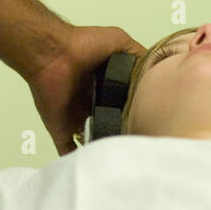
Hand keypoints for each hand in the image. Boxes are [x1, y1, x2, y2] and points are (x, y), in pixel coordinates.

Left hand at [26, 24, 147, 155]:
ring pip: (94, 139)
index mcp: (106, 85)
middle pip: (111, 123)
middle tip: (140, 144)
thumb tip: (156, 68)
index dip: (138, 113)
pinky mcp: (62, 128)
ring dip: (105, 147)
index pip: (125, 104)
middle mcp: (93, 103)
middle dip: (123, 133)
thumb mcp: (119, 41)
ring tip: (123, 160)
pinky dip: (77, 159)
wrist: (54, 54)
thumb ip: (138, 55)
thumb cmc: (83, 44)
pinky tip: (93, 168)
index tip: (153, 124)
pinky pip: (68, 150)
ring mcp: (77, 118)